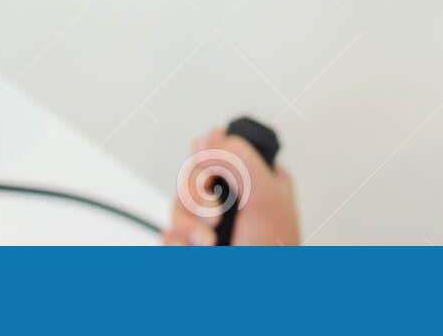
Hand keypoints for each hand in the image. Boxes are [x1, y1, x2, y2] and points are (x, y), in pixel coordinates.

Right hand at [162, 125, 299, 245]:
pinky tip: (199, 252)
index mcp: (258, 179)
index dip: (208, 150)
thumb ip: (238, 157)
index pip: (221, 147)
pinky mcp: (193, 246)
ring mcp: (212, 223)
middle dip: (198, 194)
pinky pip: (169, 232)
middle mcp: (234, 198)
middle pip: (192, 173)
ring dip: (189, 223)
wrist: (257, 306)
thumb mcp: (265, 195)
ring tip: (210, 243)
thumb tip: (209, 137)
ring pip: (177, 202)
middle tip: (216, 215)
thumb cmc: (273, 256)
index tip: (206, 156)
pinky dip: (180, 243)